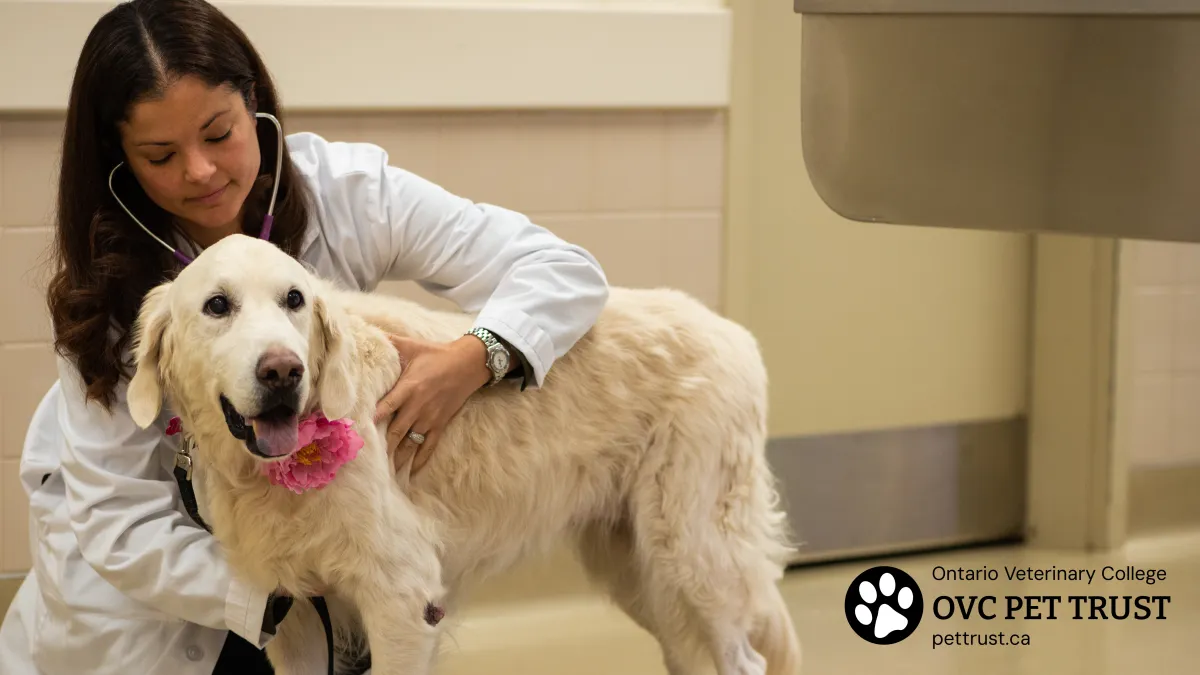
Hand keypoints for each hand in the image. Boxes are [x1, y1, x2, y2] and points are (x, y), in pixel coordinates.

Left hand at [373, 334, 490, 474]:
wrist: (468, 364)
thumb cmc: (436, 354)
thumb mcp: (411, 346)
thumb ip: (388, 342)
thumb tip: (364, 331)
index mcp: (409, 387)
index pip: (387, 405)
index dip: (374, 418)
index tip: (359, 430)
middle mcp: (418, 406)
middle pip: (396, 431)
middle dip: (382, 447)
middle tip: (366, 461)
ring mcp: (430, 418)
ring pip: (411, 443)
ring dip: (397, 458)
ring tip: (384, 473)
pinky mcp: (440, 424)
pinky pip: (429, 447)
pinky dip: (420, 460)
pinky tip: (410, 473)